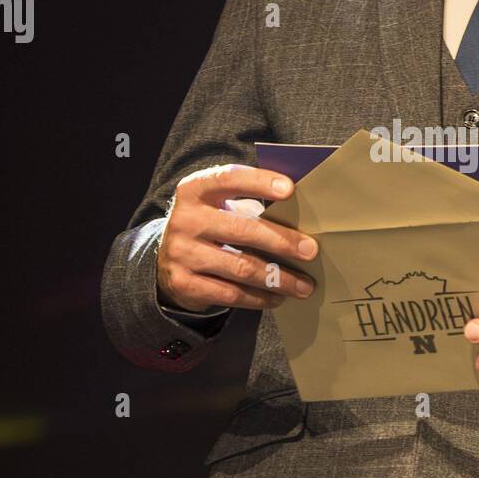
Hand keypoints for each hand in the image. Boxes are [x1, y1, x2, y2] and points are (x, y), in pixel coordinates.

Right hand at [157, 164, 318, 312]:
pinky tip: (278, 297)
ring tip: (304, 285)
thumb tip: (301, 216)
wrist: (168, 260)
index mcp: (195, 190)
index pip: (229, 179)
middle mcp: (185, 219)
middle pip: (242, 229)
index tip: (290, 189)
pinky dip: (259, 298)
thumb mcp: (219, 206)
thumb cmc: (211, 225)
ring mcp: (181, 253)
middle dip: (282, 241)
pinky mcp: (184, 283)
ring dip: (279, 278)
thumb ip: (249, 204)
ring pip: (241, 267)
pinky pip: (231, 293)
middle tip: (310, 250)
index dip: (259, 182)